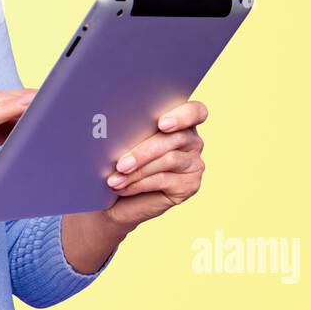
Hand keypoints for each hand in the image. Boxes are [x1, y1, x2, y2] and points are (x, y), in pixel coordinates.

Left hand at [102, 100, 208, 228]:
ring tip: (115, 180)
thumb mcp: (125, 141)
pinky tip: (123, 187)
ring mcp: (193, 163)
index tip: (162, 124)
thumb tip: (116, 124)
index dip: (183, 116)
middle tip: (121, 164)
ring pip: (169, 160)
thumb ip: (132, 128)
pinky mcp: (189, 184)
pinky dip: (139, 184)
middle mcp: (192, 140)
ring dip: (138, 171)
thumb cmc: (122, 161)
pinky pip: (164, 180)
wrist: (119, 198)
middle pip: (176, 138)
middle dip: (144, 151)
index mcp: (179, 120)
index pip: (196, 111)